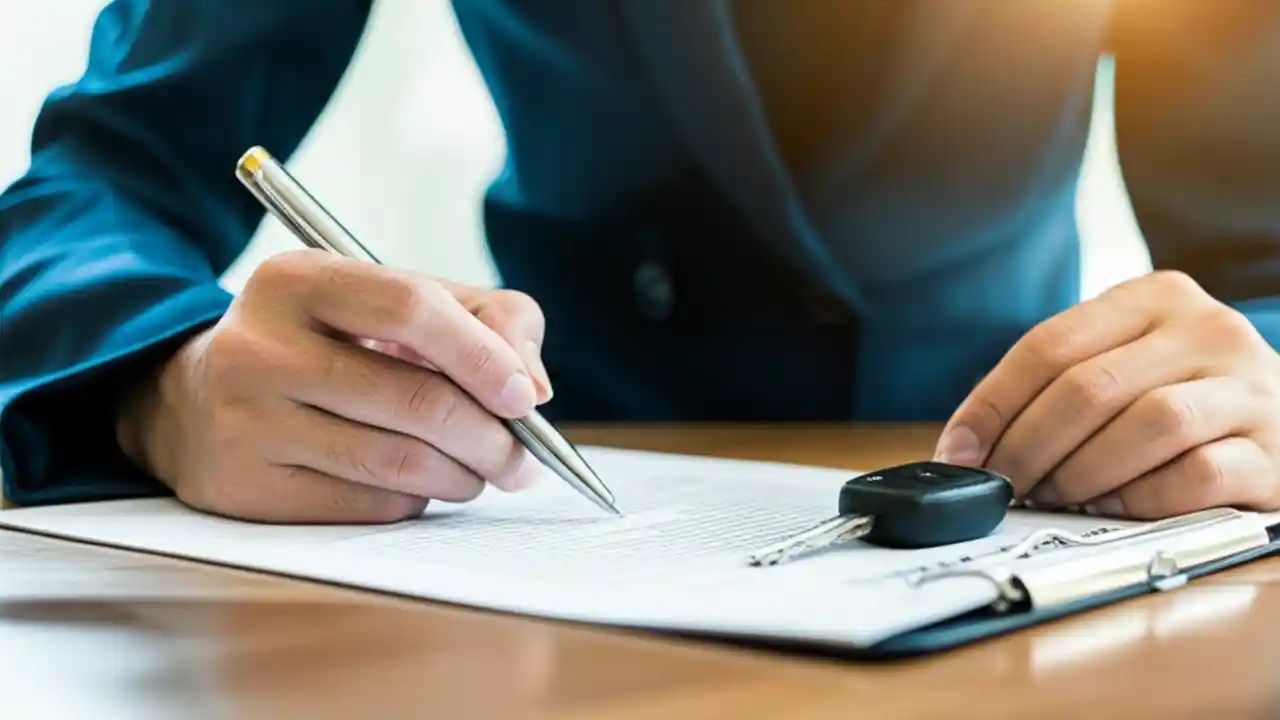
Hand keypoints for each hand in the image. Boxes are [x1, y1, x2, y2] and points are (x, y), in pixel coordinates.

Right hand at [114, 249, 553, 523]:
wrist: (193, 400)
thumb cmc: (324, 344)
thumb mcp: (391, 304)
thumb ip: (482, 319)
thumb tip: (534, 387)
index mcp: (297, 280)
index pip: (411, 308)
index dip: (483, 357)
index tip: (526, 397)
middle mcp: (260, 347)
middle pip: (415, 399)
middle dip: (491, 437)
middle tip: (523, 458)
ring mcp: (246, 422)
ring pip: (397, 463)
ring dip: (463, 475)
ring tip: (480, 470)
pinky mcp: (247, 489)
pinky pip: (368, 506)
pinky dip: (416, 500)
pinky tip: (418, 483)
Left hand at [934, 270, 1279, 518]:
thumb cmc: (1187, 394)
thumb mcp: (1128, 362)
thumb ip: (1060, 385)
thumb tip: (968, 447)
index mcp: (1155, 298)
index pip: (1049, 345)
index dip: (992, 404)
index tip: (959, 452)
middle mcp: (1208, 331)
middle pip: (1089, 387)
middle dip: (1028, 446)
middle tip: (1002, 486)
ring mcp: (1249, 389)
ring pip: (1147, 424)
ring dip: (1081, 471)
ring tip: (1053, 496)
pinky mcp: (1275, 453)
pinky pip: (1197, 475)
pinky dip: (1140, 498)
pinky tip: (1111, 508)